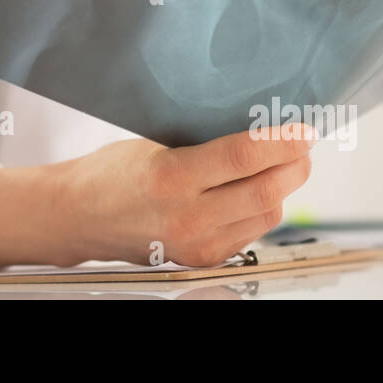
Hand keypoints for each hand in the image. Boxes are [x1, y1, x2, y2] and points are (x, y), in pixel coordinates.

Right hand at [50, 124, 315, 266]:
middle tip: (302, 145)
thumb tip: (257, 123)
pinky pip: (251, 232)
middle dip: (295, 165)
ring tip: (282, 165)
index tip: (302, 128)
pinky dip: (263, 209)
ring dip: (284, 188)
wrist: (80, 216)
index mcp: (171, 177)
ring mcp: (197, 244)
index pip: (243, 157)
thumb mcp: (154, 142)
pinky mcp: (203, 258)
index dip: (281, 141)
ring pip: (267, 215)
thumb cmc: (110, 174)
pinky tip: (256, 190)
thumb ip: (204, 138)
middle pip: (266, 191)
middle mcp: (187, 216)